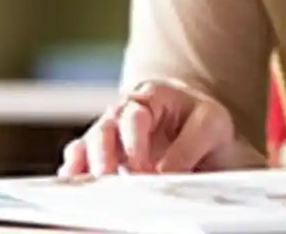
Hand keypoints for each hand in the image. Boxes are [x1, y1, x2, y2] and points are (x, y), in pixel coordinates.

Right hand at [58, 79, 250, 175]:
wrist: (202, 134)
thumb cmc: (204, 122)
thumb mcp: (212, 124)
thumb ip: (188, 145)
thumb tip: (162, 173)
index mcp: (150, 96)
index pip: (134, 117)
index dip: (135, 146)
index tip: (144, 173)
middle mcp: (124, 111)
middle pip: (103, 130)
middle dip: (104, 158)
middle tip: (111, 183)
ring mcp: (111, 133)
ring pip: (87, 144)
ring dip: (88, 166)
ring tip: (94, 189)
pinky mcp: (103, 154)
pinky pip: (79, 158)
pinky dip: (74, 170)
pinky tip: (73, 184)